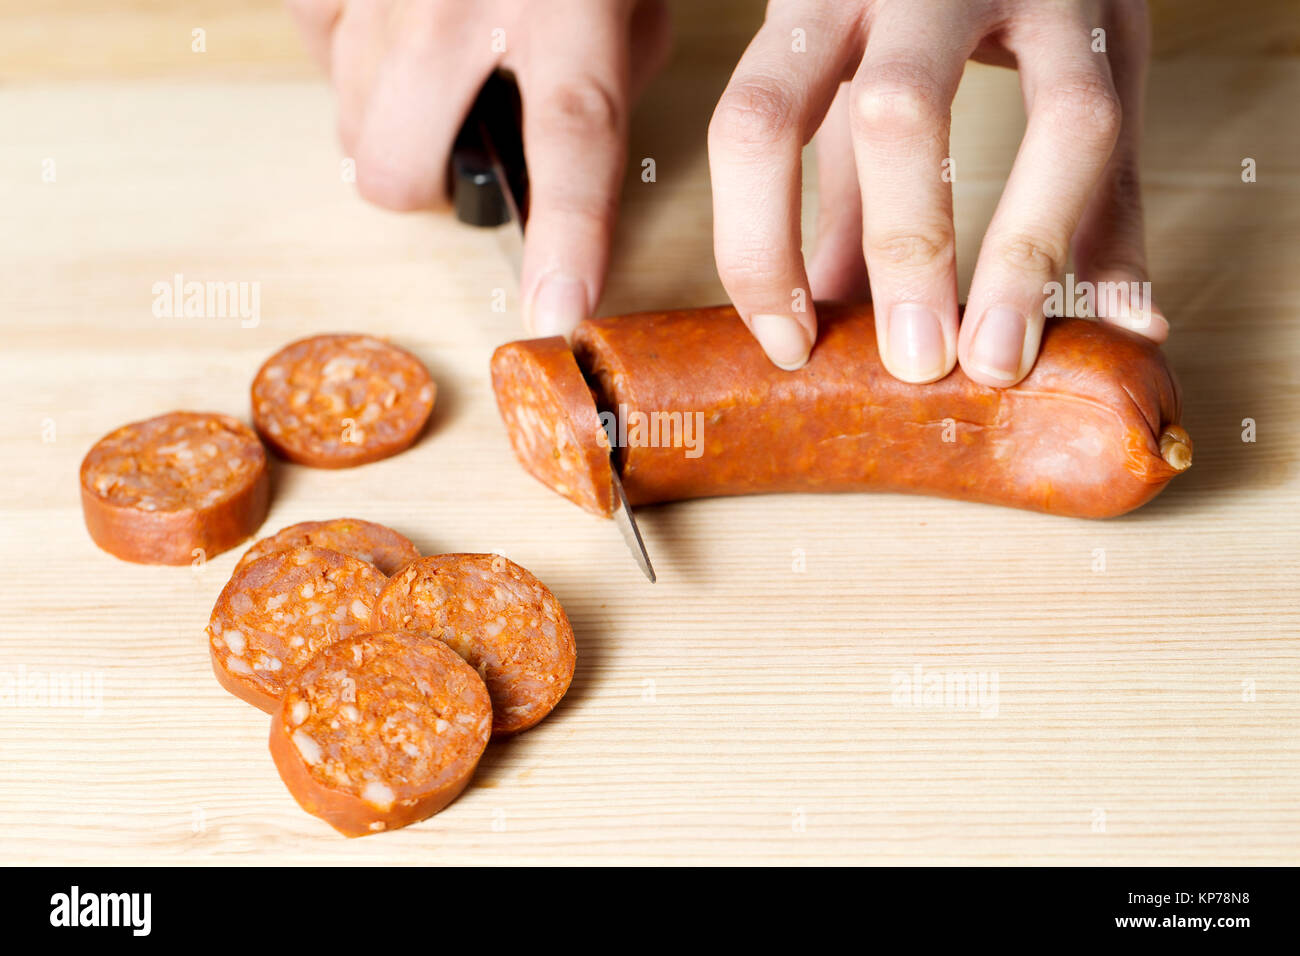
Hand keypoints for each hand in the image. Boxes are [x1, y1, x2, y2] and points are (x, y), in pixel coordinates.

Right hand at [288, 0, 670, 336]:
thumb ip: (610, 77)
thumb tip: (563, 159)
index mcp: (569, 8)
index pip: (570, 141)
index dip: (564, 237)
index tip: (554, 312)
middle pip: (400, 164)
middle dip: (424, 187)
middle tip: (455, 151)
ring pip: (350, 121)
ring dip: (390, 123)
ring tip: (431, 71)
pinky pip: (316, 47)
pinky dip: (349, 58)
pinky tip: (391, 27)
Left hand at [708, 0, 1166, 383]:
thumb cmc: (908, 8)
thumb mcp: (853, 74)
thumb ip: (844, 191)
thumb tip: (818, 328)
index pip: (759, 122)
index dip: (760, 246)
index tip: (788, 346)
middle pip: (902, 115)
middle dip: (906, 252)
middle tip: (915, 363)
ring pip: (1059, 121)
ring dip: (1030, 255)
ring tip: (1003, 359)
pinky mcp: (1117, 11)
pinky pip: (1132, 138)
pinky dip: (1125, 242)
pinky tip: (1120, 324)